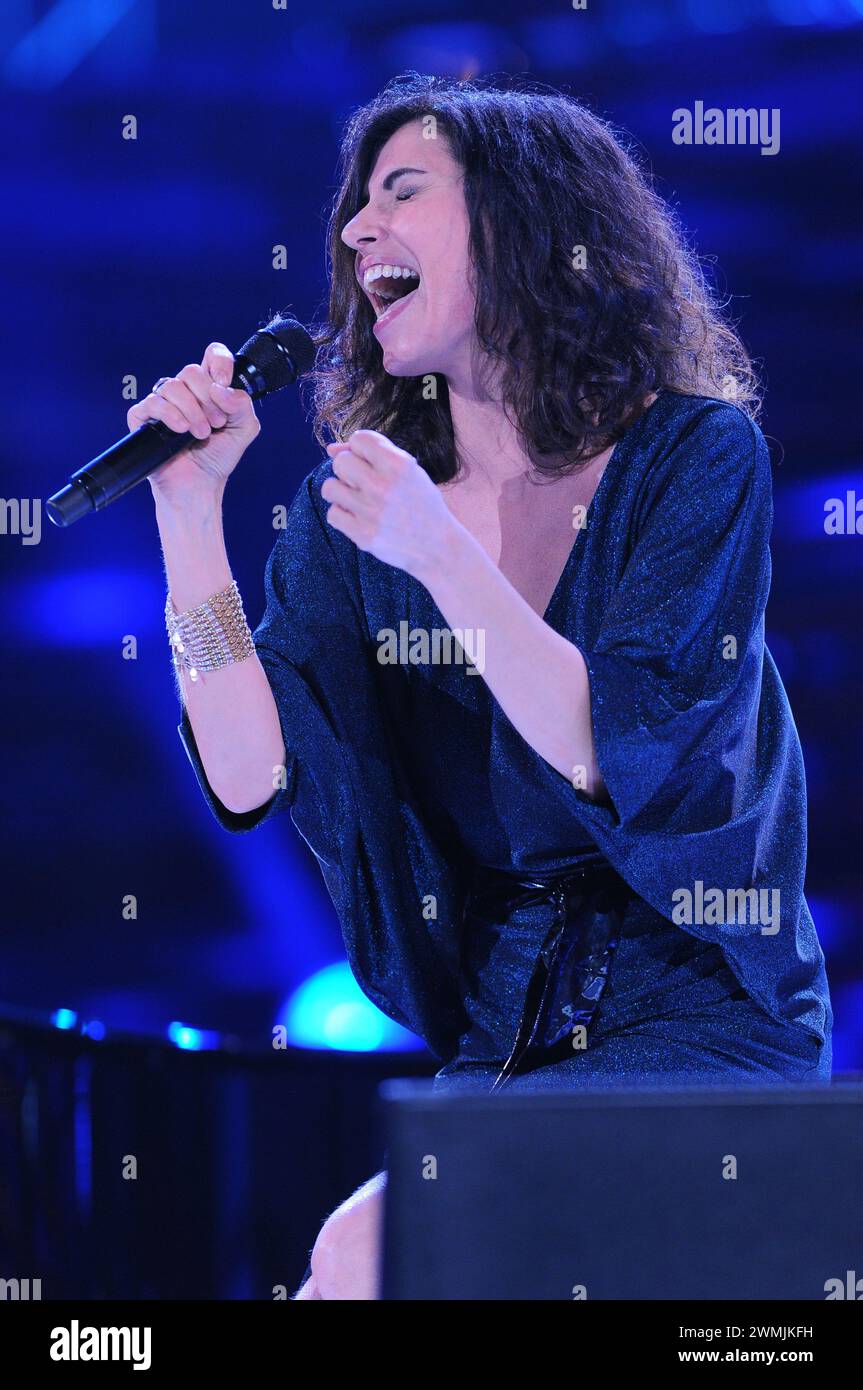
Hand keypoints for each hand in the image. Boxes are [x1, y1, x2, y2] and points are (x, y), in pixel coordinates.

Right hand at [126, 343, 260, 504]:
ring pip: (172, 386)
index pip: (212, 355)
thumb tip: (221, 389)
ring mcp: (163, 403)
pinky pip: (152, 403)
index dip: (218, 361)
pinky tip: (181, 431)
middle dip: (207, 398)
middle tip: (216, 423)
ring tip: (201, 434)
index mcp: (209, 387)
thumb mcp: (244, 429)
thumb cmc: (218, 456)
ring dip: (192, 410)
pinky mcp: (143, 418)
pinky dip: (170, 415)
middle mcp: (185, 391)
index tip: (223, 382)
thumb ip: (242, 405)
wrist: (200, 485)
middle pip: (191, 371)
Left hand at [321, 430, 454, 580]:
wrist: (438, 547)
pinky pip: (333, 514)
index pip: (358, 439)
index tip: (370, 463)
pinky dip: (343, 515)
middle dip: (348, 470)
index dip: (360, 450)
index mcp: (399, 465)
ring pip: (330, 487)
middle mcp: (384, 486)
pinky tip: (358, 517)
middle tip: (363, 484)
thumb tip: (330, 448)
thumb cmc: (420, 504)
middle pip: (340, 462)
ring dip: (341, 492)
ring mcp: (371, 511)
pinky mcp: (363, 535)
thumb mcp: (407, 472)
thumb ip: (373, 454)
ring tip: (358, 500)